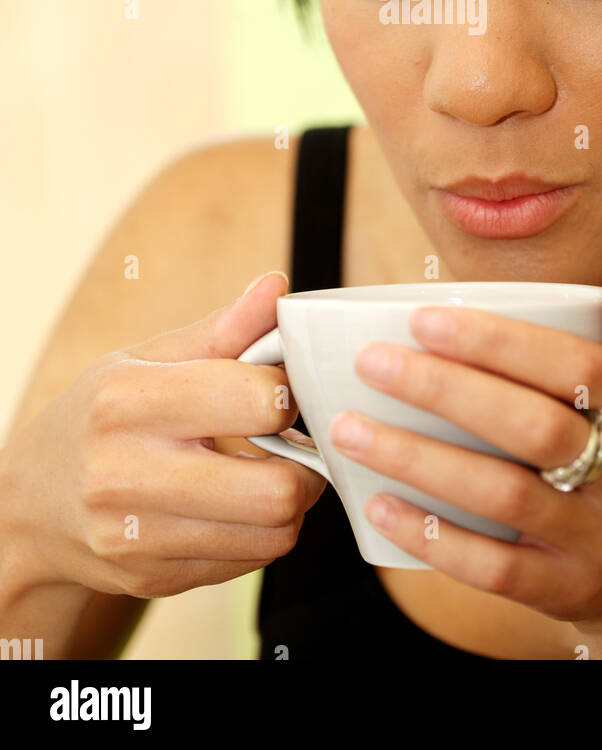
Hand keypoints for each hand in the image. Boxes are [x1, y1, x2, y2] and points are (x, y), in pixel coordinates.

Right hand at [1, 272, 326, 600]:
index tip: (279, 392)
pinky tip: (238, 507)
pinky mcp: (151, 577)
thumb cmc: (102, 415)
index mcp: (130, 400)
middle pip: (277, 488)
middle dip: (304, 464)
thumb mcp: (146, 359)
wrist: (33, 503)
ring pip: (273, 533)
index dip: (287, 394)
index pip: (260, 401)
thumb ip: (222, 329)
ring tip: (270, 474)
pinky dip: (261, 534)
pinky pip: (250, 562)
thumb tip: (277, 287)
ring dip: (290, 504)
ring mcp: (137, 536)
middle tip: (293, 445)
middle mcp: (126, 473)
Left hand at [329, 276, 601, 626]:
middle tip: (372, 362)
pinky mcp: (565, 590)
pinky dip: (432, 536)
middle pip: (535, 430)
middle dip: (446, 391)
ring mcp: (601, 541)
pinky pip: (493, 568)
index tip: (423, 318)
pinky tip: (378, 503)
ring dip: (420, 460)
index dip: (501, 341)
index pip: (580, 367)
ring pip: (504, 497)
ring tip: (350, 428)